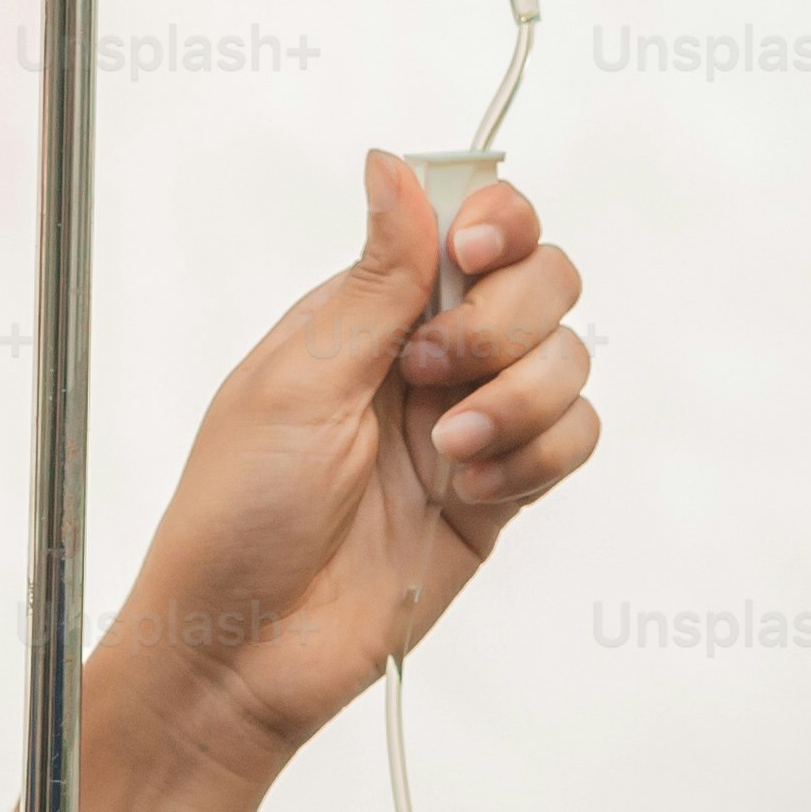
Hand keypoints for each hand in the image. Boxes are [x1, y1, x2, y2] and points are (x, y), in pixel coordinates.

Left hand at [93, 152, 600, 799]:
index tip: (475, 253)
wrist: (246, 648)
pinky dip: (536, 458)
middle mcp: (428, 356)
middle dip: (507, 320)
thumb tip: (390, 163)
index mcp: (368, 310)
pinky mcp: (499, 492)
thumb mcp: (298, 379)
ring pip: (568, 361)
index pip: (472, 225)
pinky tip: (471, 493)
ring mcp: (470, 423)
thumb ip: (373, 278)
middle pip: (543, 281)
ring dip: (518, 398)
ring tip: (446, 453)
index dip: (497, 224)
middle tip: (432, 372)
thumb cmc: (237, 514)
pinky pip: (573, 440)